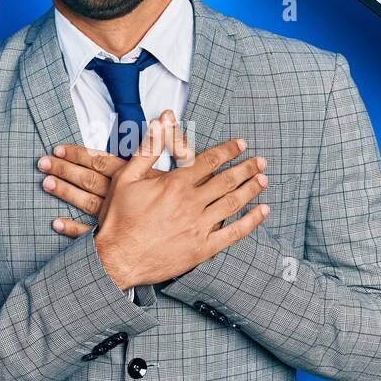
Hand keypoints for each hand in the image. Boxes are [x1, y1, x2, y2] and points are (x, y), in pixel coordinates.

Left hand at [40, 110, 199, 236]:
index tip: (58, 148)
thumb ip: (171, 139)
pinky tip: (56, 224)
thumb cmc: (188, 202)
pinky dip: (73, 230)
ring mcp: (117, 219)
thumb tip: (167, 113)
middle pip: (87, 181)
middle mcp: (120, 198)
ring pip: (85, 204)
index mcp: (132, 179)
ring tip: (46, 183)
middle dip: (64, 170)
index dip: (79, 154)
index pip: (100, 163)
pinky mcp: (118, 238)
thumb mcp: (183, 168)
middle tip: (42, 163)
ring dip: (65, 193)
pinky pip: (90, 235)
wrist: (193, 236)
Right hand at [93, 112, 269, 288]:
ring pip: (233, 203)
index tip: (240, 144)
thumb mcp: (126, 178)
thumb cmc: (119, 219)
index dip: (227, 150)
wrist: (116, 259)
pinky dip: (251, 221)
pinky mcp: (203, 249)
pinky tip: (262, 212)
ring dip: (251, 189)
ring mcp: (199, 227)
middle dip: (246, 168)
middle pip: (226, 180)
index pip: (209, 161)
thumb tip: (160, 121)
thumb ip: (147, 149)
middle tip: (261, 161)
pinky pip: (234, 234)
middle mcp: (192, 203)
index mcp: (175, 184)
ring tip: (264, 179)